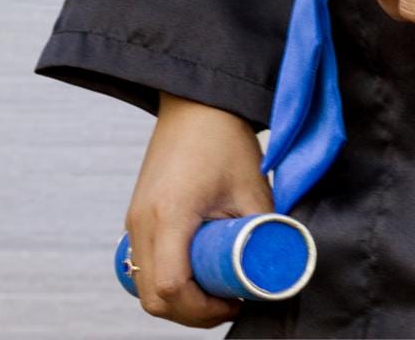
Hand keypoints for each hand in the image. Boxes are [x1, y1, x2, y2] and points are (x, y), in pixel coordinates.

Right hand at [125, 95, 273, 326]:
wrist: (196, 101)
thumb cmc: (224, 138)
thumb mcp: (252, 189)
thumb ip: (263, 232)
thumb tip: (279, 271)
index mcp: (170, 213)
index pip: (172, 288)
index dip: (204, 309)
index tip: (234, 301)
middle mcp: (143, 220)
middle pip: (153, 297)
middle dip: (192, 313)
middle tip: (228, 302)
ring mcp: (135, 219)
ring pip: (144, 287)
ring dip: (177, 301)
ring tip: (214, 289)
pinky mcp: (137, 216)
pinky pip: (142, 267)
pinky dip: (165, 282)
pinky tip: (195, 273)